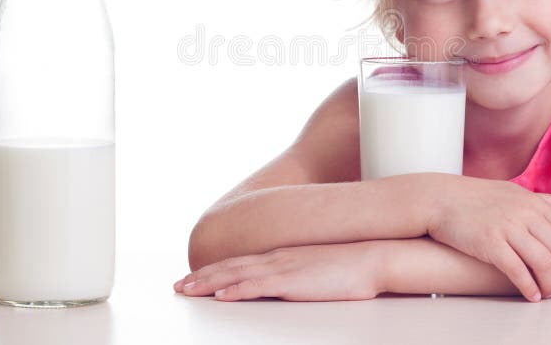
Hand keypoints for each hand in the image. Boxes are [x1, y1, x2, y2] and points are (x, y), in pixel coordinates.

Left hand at [174, 241, 383, 301]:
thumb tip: (283, 285)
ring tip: (188, 290)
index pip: (240, 263)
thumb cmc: (348, 267)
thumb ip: (295, 274)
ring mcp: (283, 268)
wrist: (371, 258)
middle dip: (201, 277)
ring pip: (237, 274)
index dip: (215, 270)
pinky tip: (221, 296)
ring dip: (209, 283)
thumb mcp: (315, 269)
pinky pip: (258, 286)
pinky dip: (236, 289)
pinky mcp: (293, 280)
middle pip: (230, 267)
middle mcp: (277, 258)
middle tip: (178, 286)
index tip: (195, 278)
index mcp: (281, 256)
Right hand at [428, 176, 550, 301]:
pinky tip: (531, 295)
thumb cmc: (477, 197)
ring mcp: (506, 227)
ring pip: (544, 262)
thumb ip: (548, 201)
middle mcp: (523, 213)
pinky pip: (517, 270)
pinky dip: (529, 286)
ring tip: (549, 294)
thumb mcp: (515, 192)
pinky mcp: (489, 243)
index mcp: (533, 202)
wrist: (440, 199)